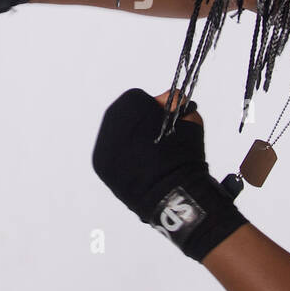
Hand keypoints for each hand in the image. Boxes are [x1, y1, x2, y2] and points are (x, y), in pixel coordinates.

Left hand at [92, 88, 247, 260]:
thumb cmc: (183, 153)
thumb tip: (169, 100)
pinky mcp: (99, 163)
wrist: (170, 191)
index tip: (166, 124)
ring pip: (117, 135)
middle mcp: (111, 119)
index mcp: (130, 103)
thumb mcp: (190, 118)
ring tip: (149, 156)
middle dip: (141, 124)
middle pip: (126, 115)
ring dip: (130, 140)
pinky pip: (111, 154)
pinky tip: (138, 166)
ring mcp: (102, 142)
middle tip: (158, 141)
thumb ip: (176, 103)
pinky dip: (122, 158)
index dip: (156, 111)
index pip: (141, 99)